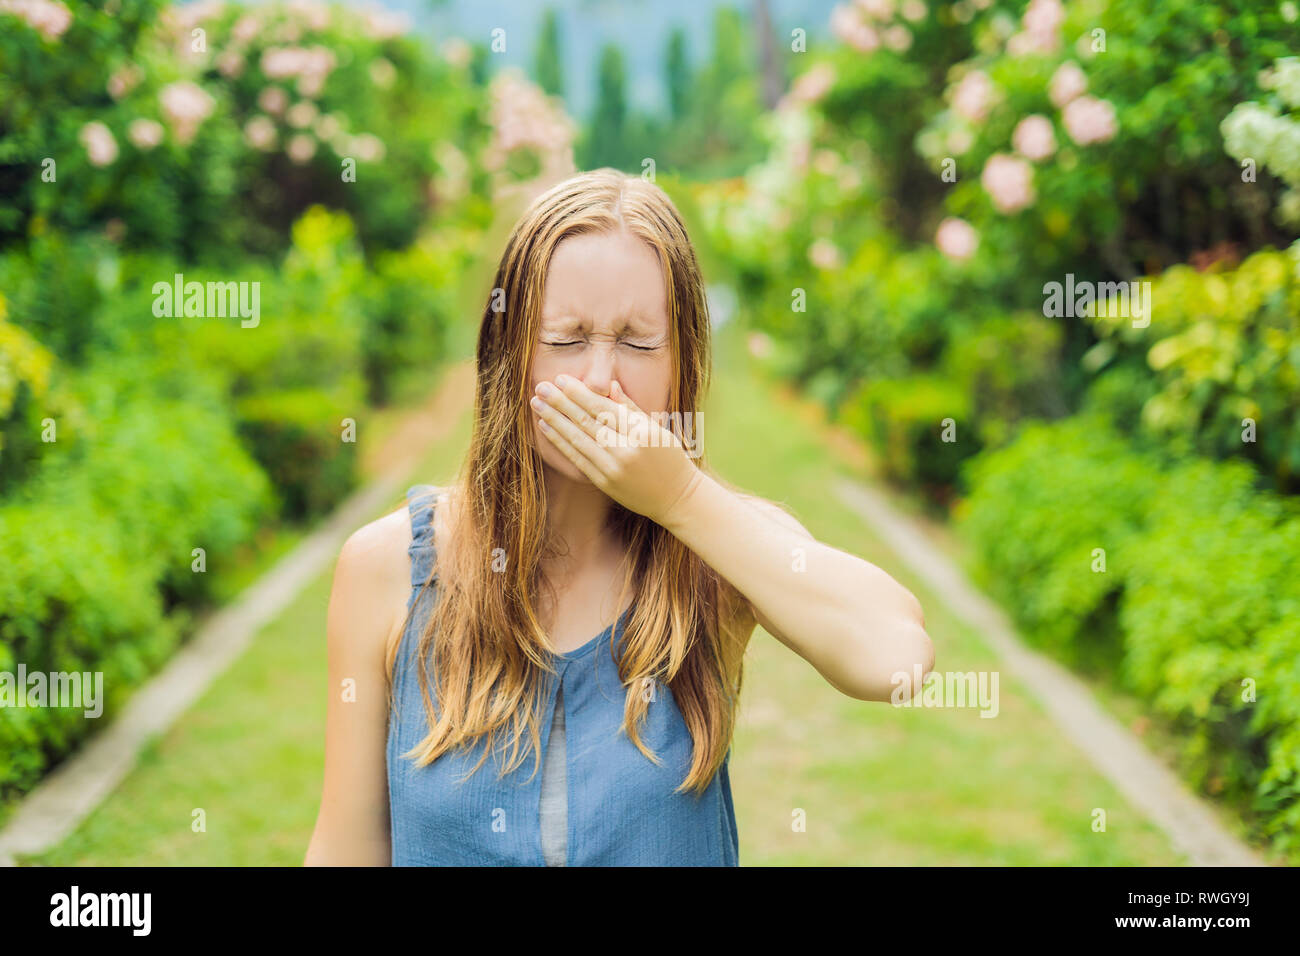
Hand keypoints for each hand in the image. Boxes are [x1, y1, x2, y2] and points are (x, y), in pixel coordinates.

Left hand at [530, 374, 702, 525]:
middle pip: (587, 422)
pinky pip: (577, 459)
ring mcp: (613, 469)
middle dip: (560, 403)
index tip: (561, 379)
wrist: (676, 497)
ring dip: (554, 420)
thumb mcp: (657, 428)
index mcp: (642, 432)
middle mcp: (626, 451)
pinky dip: (560, 442)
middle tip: (541, 386)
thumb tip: (608, 385)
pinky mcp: (604, 483)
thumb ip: (630, 407)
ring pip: (578, 439)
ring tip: (536, 404)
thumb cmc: (669, 458)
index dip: (579, 393)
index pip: (603, 408)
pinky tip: (546, 428)